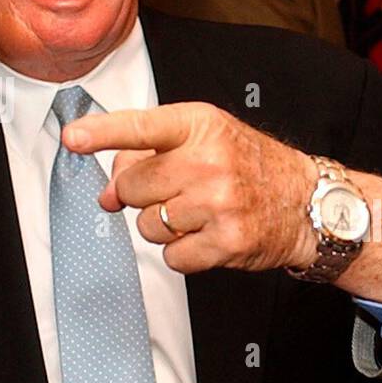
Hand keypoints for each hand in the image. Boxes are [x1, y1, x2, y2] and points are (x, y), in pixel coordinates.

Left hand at [61, 101, 318, 274]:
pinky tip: (208, 236)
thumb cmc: (252, 167)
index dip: (102, 133)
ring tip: (198, 214)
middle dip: (143, 195)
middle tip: (176, 192)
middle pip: (133, 187)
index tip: (73, 138)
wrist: (307, 202)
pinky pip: (172, 256)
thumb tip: (108, 195)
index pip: (141, 127)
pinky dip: (184, 253)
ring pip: (148, 225)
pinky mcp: (227, 241)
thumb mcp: (206, 141)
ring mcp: (219, 203)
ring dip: (164, 227)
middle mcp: (210, 160)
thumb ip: (150, 157)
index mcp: (202, 125)